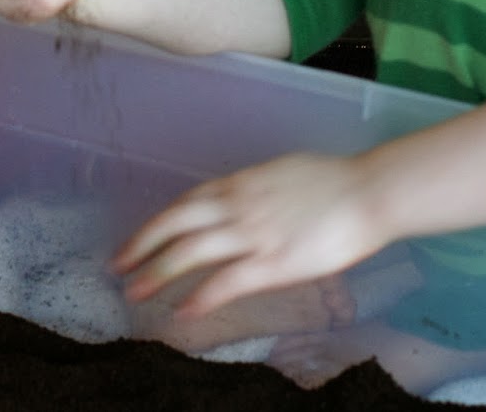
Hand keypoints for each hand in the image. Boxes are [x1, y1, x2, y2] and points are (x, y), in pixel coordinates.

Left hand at [111, 152, 384, 320]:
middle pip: (175, 225)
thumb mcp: (279, 173)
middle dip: (142, 247)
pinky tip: (183, 311)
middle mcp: (237, 206)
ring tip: (136, 292)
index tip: (133, 242)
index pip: (183, 205)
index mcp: (239, 184)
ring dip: (159, 272)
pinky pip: (227, 281)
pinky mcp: (274, 262)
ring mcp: (253, 233)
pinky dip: (200, 297)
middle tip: (117, 268)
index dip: (153, 225)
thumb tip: (236, 199)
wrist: (368, 191)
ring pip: (192, 251)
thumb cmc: (333, 182)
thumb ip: (252, 189)